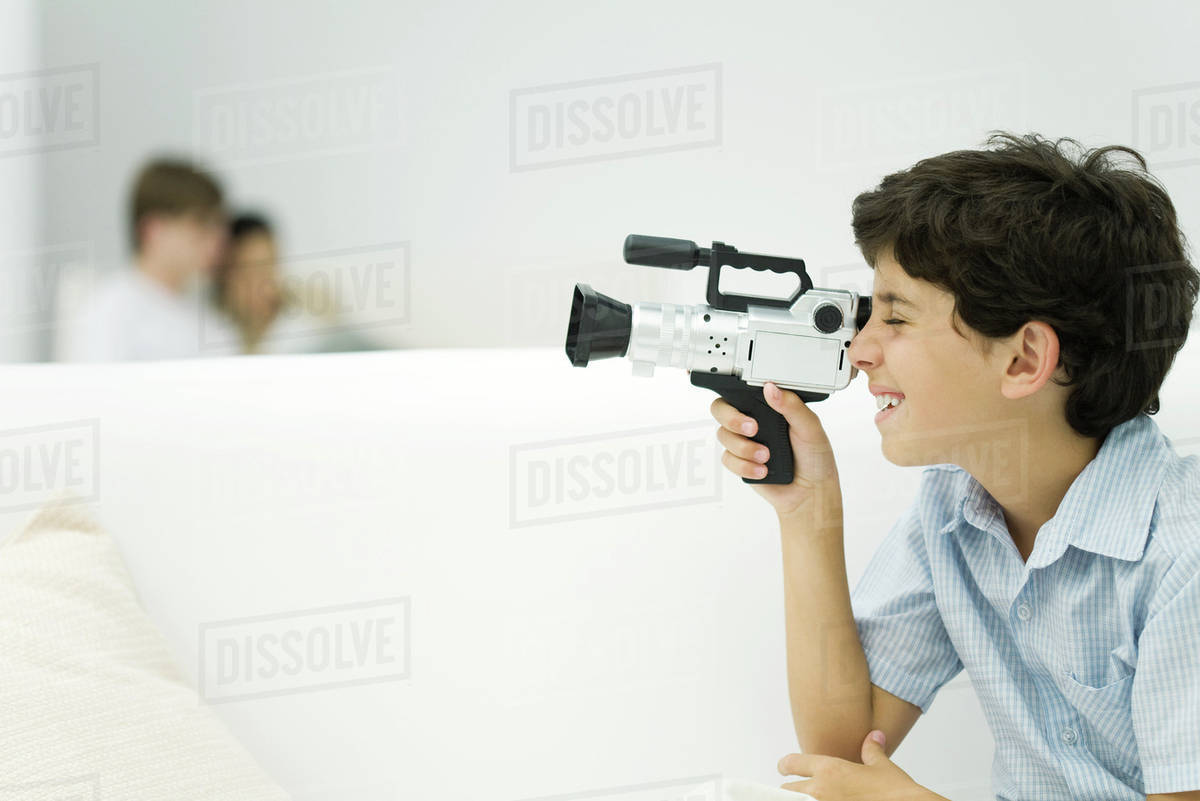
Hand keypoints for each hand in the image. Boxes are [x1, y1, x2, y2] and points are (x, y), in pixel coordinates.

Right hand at [710, 381, 840, 518]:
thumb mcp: (810, 427)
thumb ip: (792, 406)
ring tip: (765, 457)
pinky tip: (762, 470)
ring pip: (724, 436)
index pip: (741, 392)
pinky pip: (727, 459)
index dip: (735, 396)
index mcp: (768, 407)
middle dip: (733, 420)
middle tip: (753, 430)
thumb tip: (771, 389)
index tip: (751, 409)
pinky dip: (744, 466)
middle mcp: (753, 421)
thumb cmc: (815, 458)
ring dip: (744, 448)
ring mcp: (744, 442)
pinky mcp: (740, 462)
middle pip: (721, 410)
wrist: (811, 492)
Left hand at [777, 730, 929, 800]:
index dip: (785, 766)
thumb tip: (874, 737)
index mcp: (829, 770)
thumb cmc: (896, 792)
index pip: (792, 763)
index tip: (783, 768)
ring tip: (807, 800)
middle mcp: (821, 789)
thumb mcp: (883, 768)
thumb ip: (872, 751)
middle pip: (786, 790)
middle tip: (795, 792)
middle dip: (790, 791)